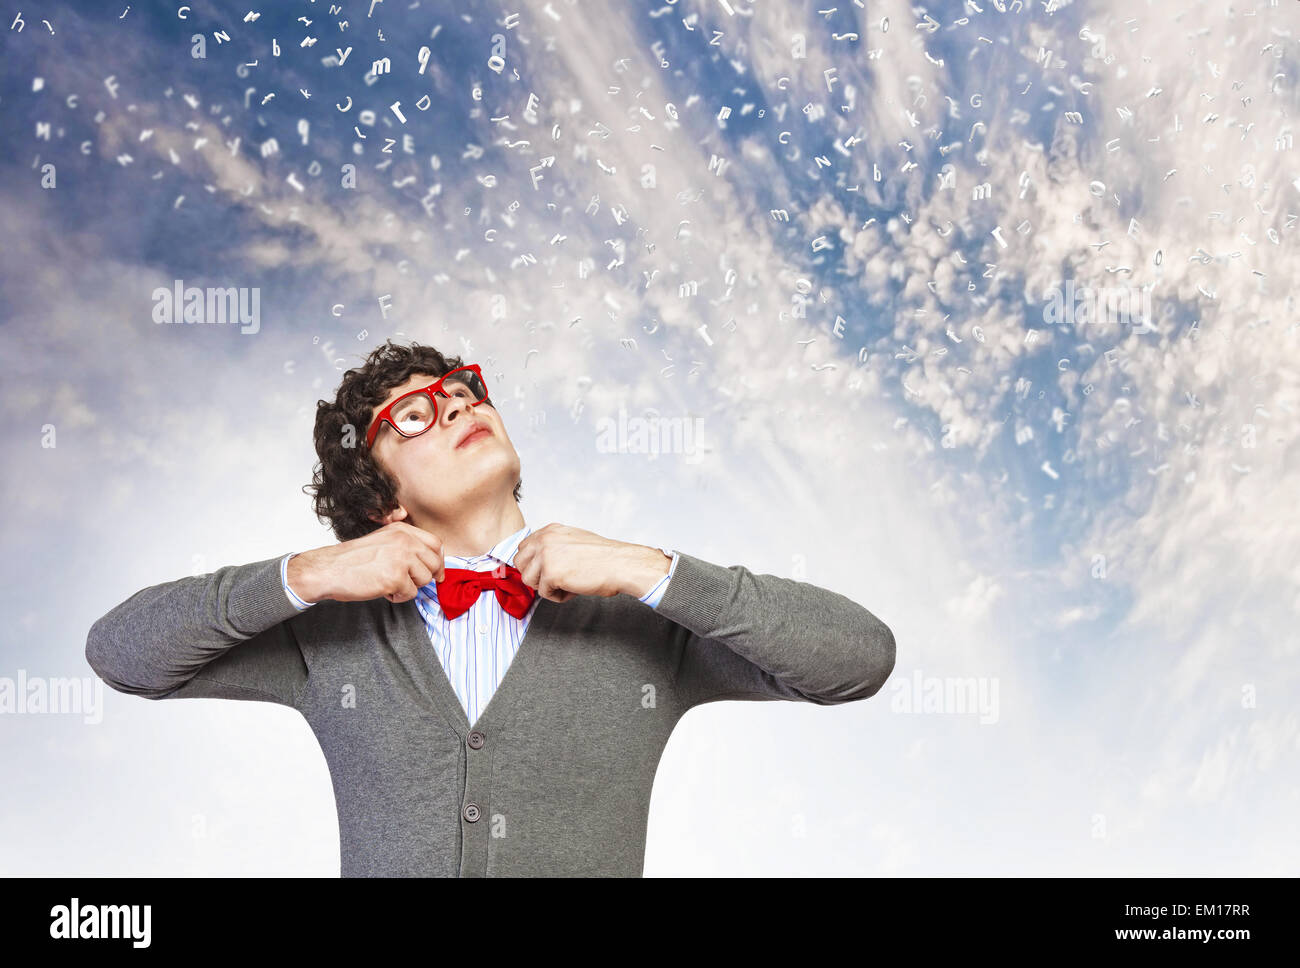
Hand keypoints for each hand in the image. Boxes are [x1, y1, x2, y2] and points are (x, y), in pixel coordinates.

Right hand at [288, 522, 445, 603]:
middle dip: (423, 577)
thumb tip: (434, 563)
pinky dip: (397, 597)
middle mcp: (404, 541)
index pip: (436, 544)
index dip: (438, 561)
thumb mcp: (383, 541)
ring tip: (389, 583)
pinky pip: (411, 594)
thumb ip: (407, 546)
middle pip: (434, 563)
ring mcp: (401, 558)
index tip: (435, 572)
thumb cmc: (353, 559)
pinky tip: (382, 590)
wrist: (329, 569)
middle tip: (405, 581)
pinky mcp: (396, 577)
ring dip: (409, 587)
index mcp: (402, 530)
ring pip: (425, 580)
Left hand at [513, 523, 670, 603]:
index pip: (524, 547)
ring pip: (528, 580)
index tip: (546, 571)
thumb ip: (553, 546)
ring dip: (546, 587)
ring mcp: (546, 555)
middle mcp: (545, 539)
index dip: (533, 563)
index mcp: (550, 530)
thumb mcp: (574, 541)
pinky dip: (558, 597)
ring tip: (567, 585)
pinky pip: (544, 593)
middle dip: (535, 576)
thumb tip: (537, 562)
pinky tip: (574, 589)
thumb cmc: (604, 557)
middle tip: (555, 581)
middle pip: (520, 563)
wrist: (621, 565)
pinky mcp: (551, 573)